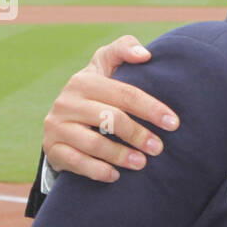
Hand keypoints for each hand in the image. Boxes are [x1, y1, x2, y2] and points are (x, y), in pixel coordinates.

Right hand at [42, 35, 178, 181]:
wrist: (62, 122)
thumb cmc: (96, 93)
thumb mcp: (105, 67)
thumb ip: (123, 50)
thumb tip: (145, 54)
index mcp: (85, 80)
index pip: (124, 93)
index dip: (151, 108)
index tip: (173, 123)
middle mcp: (67, 100)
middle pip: (110, 118)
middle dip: (138, 134)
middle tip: (159, 148)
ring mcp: (57, 125)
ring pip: (93, 142)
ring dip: (121, 155)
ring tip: (142, 164)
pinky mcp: (52, 148)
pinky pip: (76, 161)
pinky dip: (98, 170)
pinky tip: (115, 176)